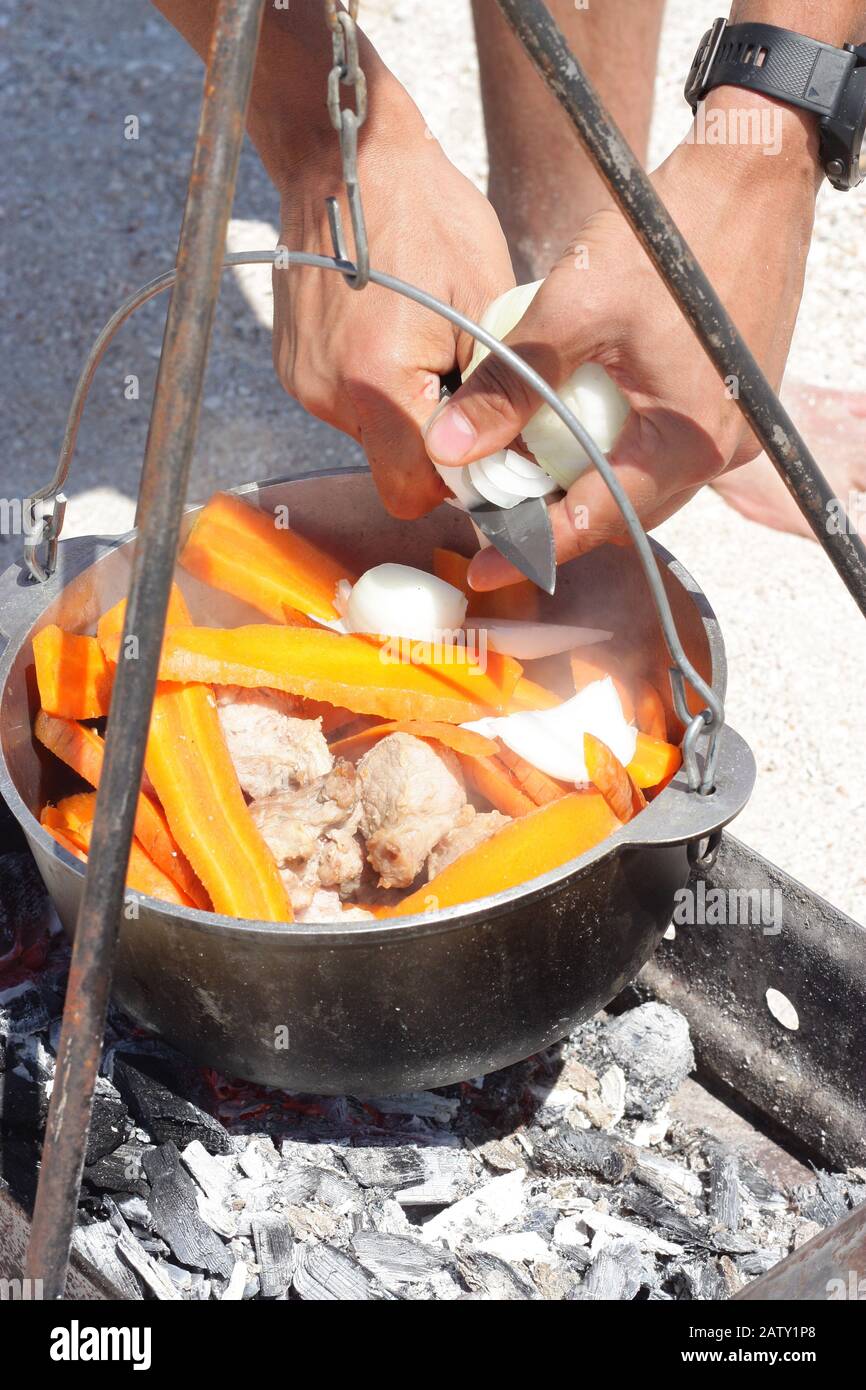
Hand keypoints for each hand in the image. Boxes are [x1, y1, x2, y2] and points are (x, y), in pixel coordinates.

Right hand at [271, 90, 513, 519]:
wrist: (344, 157)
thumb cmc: (425, 214)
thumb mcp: (485, 298)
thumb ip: (495, 388)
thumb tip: (507, 451)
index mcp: (378, 382)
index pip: (415, 488)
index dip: (453, 479)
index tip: (482, 451)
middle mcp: (329, 395)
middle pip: (391, 468)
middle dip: (431, 445)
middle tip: (459, 387)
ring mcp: (303, 382)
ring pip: (370, 438)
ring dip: (404, 411)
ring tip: (422, 344)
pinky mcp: (293, 368)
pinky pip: (346, 405)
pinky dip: (375, 387)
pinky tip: (390, 333)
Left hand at [425, 90, 821, 587]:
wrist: (748, 176)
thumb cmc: (666, 232)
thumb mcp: (573, 306)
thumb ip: (511, 384)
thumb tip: (449, 447)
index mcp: (686, 439)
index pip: (597, 518)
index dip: (534, 547)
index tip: (486, 568)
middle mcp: (719, 450)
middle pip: (622, 512)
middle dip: (556, 520)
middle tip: (494, 511)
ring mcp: (731, 430)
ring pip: (642, 486)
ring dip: (585, 487)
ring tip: (525, 473)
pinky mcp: (731, 405)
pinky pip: (662, 452)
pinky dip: (615, 454)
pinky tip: (576, 431)